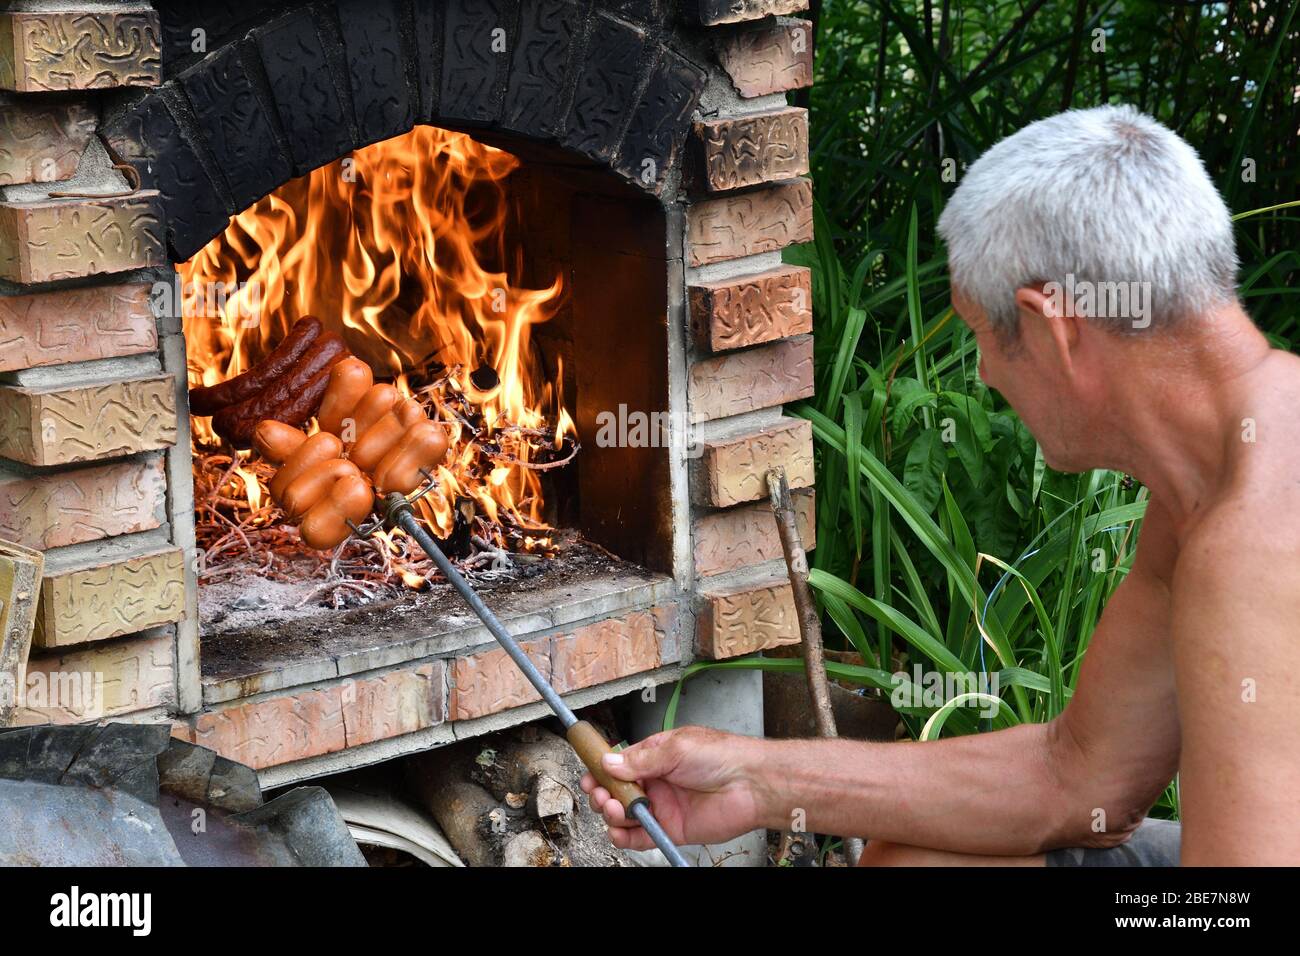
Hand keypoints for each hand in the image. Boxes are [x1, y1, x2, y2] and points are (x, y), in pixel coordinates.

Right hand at [580, 726, 765, 851]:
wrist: (751, 784)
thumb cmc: (723, 756)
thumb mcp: (677, 748)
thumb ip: (641, 760)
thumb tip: (610, 763)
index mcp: (657, 755)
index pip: (620, 763)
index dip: (602, 769)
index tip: (589, 774)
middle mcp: (657, 781)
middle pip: (617, 790)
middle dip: (603, 793)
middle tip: (601, 794)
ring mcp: (663, 805)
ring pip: (625, 814)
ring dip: (612, 813)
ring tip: (615, 809)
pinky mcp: (671, 828)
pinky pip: (641, 837)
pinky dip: (625, 836)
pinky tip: (620, 830)